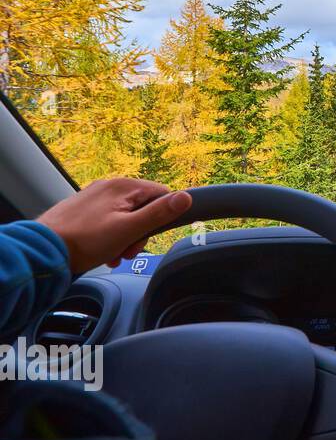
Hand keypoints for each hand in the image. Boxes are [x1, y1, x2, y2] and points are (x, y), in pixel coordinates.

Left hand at [37, 178, 192, 274]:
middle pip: (143, 207)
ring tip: (113, 253)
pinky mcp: (84, 209)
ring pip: (126, 216)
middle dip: (140, 232)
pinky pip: (109, 220)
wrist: (44, 249)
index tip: (147, 236)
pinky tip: (102, 251)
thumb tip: (186, 198)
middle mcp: (109, 186)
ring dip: (125, 238)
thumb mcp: (129, 229)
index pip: (163, 195)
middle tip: (127, 250)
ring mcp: (95, 197)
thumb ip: (159, 213)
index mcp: (124, 186)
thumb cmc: (84, 240)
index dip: (161, 218)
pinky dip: (110, 236)